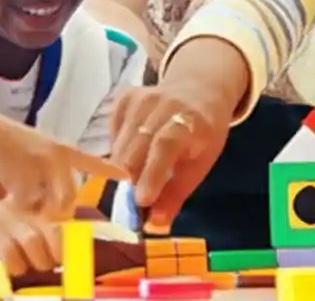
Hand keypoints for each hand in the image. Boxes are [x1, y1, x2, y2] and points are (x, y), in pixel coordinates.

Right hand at [0, 110, 128, 220]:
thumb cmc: (8, 147)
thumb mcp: (37, 153)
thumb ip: (52, 174)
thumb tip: (63, 206)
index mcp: (62, 150)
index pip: (92, 162)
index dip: (110, 169)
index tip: (127, 176)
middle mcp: (56, 156)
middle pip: (69, 198)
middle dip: (58, 214)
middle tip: (44, 216)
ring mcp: (41, 164)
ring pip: (50, 204)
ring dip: (38, 211)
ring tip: (23, 203)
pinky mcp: (24, 174)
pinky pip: (27, 204)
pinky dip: (18, 206)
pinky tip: (7, 194)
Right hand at [0, 198, 61, 275]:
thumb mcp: (11, 222)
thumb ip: (31, 233)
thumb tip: (53, 257)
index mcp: (31, 212)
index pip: (59, 225)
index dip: (67, 244)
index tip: (65, 260)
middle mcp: (23, 214)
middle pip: (53, 232)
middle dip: (56, 253)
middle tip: (48, 265)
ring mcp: (6, 222)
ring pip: (33, 241)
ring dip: (37, 260)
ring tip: (29, 266)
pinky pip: (9, 253)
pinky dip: (14, 265)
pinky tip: (10, 267)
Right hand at [108, 80, 230, 230]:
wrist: (198, 90)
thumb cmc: (202, 133)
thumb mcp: (201, 164)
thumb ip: (177, 194)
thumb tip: (155, 225)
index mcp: (191, 120)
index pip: (166, 145)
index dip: (152, 173)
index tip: (141, 202)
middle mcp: (164, 104)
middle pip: (137, 146)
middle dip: (129, 180)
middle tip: (128, 207)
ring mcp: (141, 97)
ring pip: (120, 143)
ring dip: (121, 170)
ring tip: (129, 185)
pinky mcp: (124, 98)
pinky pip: (112, 133)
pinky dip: (117, 151)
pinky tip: (130, 156)